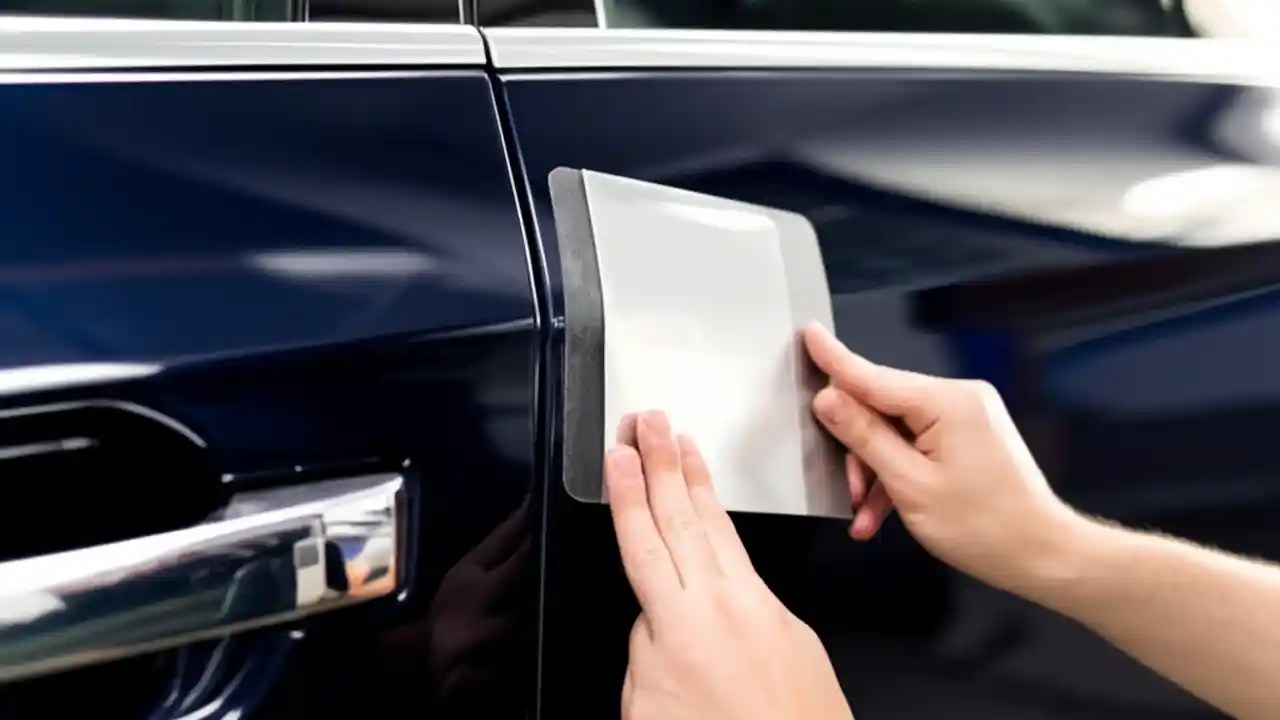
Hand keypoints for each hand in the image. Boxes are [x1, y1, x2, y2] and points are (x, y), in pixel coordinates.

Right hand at [605, 411, 852, 719]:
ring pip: (722, 532)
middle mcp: (721, 604)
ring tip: (686, 445)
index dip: (629, 493)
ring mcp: (762, 608)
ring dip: (699, 484)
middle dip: (663, 463)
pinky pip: (751, 564)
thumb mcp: (648, 708)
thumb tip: (655, 622)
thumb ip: (646, 652)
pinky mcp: (793, 623)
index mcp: (678, 624)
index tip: (620, 453)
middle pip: (683, 518)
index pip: (644, 540)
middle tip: (652, 419)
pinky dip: (730, 534)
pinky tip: (720, 521)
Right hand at [803, 323, 1082, 594]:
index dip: (835, 360)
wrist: (1041, 555)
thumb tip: (829, 400)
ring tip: (865, 514)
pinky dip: (896, 476)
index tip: (809, 335)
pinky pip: (916, 445)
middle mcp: (959, 399)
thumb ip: (864, 436)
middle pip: (881, 407)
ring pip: (894, 432)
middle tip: (848, 491)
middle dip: (857, 449)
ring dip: (874, 472)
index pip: (874, 376)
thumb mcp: (909, 484)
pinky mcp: (967, 436)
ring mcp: (965, 417)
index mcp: (947, 402)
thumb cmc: (986, 527)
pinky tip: (880, 512)